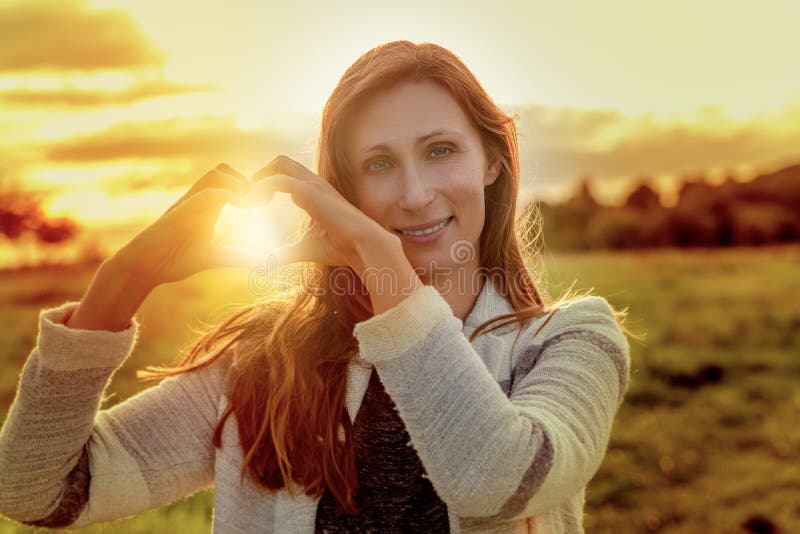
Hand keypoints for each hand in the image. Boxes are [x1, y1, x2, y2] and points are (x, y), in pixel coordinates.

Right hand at [111, 163, 261, 289]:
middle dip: (246, 180)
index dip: (250, 187)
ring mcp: (188, 202)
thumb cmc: (174, 260)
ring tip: (250, 205)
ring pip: (216, 174)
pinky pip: (208, 192)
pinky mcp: (181, 211)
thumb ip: (236, 257)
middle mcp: (198, 199)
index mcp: (208, 206)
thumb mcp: (214, 258)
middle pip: (224, 169)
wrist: (145, 267)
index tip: (265, 204)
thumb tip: (262, 263)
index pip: (230, 181)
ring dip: (237, 184)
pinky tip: (241, 209)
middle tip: (260, 202)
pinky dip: (228, 196)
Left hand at [250, 155, 399, 274]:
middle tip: (249, 198)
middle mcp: (314, 184)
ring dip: (260, 178)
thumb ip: (284, 254)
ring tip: (250, 200)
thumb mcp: (306, 249)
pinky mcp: (311, 193)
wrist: (365, 246)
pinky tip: (256, 204)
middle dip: (260, 174)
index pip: (286, 173)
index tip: (255, 205)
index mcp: (314, 193)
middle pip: (281, 161)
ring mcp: (314, 185)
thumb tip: (265, 266)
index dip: (267, 183)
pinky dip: (262, 188)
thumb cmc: (343, 248)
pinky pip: (278, 180)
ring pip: (279, 163)